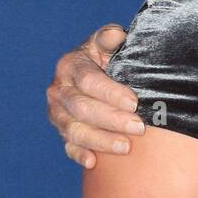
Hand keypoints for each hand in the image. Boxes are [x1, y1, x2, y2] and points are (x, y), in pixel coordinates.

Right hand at [46, 24, 143, 167]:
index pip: (88, 81)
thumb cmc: (108, 58)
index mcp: (70, 65)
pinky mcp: (62, 131)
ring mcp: (58, 113)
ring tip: (126, 147)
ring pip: (74, 130)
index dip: (111, 93)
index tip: (134, 102)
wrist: (97, 74)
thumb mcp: (107, 44)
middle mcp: (59, 90)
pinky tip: (94, 162)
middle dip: (112, 119)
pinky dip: (79, 155)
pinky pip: (68, 146)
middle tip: (139, 127)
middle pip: (81, 108)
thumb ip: (110, 38)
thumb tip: (117, 34)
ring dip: (100, 140)